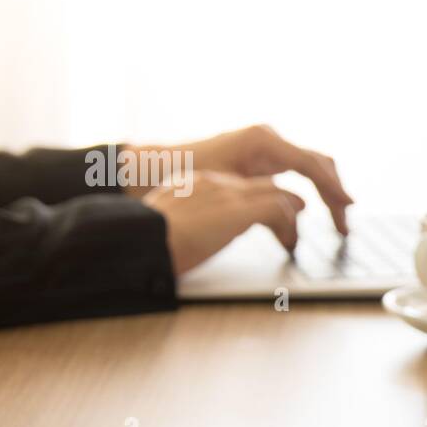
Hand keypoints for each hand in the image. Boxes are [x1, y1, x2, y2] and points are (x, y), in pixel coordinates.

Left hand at [126, 124, 351, 233]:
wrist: (150, 169)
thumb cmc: (182, 175)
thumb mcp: (226, 190)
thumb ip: (266, 202)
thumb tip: (298, 214)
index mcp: (262, 141)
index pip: (312, 165)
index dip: (333, 189)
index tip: (348, 208)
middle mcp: (268, 140)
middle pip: (317, 165)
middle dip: (335, 194)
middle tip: (345, 226)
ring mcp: (265, 149)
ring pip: (309, 170)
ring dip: (324, 196)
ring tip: (335, 225)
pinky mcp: (259, 160)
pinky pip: (294, 176)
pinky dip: (306, 195)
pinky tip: (306, 217)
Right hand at [144, 171, 305, 275]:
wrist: (135, 241)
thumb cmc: (144, 243)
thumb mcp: (167, 226)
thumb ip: (188, 223)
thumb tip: (200, 239)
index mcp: (192, 183)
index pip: (237, 185)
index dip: (257, 201)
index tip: (265, 220)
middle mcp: (212, 183)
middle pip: (262, 186)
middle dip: (282, 206)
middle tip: (290, 229)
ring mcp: (226, 195)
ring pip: (276, 194)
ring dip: (290, 219)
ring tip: (292, 240)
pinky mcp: (237, 211)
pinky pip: (277, 209)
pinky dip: (289, 226)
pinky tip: (289, 243)